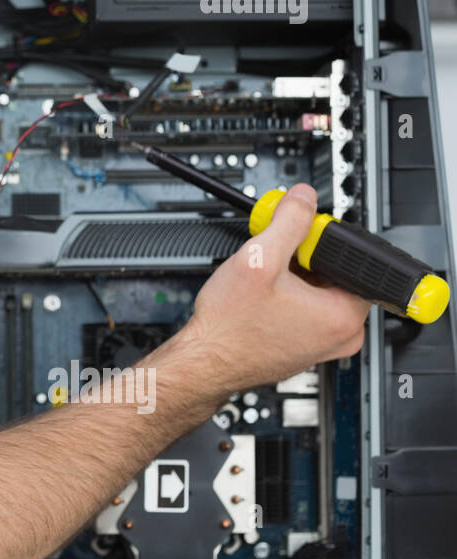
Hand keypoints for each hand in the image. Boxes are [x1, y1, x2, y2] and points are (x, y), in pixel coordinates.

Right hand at [179, 183, 369, 397]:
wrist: (205, 360)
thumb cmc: (230, 326)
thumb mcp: (259, 259)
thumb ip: (289, 221)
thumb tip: (305, 198)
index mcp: (345, 317)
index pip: (353, 261)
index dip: (320, 243)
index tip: (293, 241)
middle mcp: (342, 335)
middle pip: (335, 274)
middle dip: (304, 259)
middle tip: (274, 259)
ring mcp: (325, 345)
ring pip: (320, 291)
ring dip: (295, 276)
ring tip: (264, 280)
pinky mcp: (307, 347)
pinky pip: (308, 309)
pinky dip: (289, 296)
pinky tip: (263, 296)